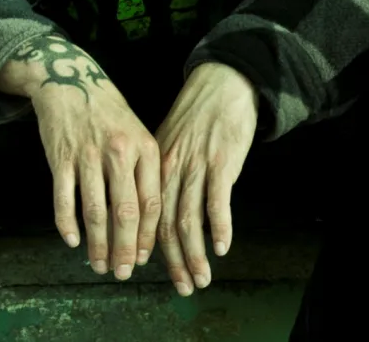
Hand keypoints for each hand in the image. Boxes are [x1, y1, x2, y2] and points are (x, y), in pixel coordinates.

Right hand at [0, 36, 161, 279]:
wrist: (72, 80)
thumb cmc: (111, 114)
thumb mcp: (139, 133)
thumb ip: (145, 171)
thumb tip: (149, 219)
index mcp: (146, 148)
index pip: (152, 201)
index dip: (148, 235)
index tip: (144, 258)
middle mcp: (120, 153)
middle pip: (125, 212)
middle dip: (124, 249)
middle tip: (122, 273)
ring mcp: (89, 156)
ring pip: (96, 212)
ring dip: (97, 244)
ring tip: (98, 264)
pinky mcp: (61, 159)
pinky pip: (64, 199)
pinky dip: (68, 224)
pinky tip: (73, 241)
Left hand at [154, 62, 259, 295]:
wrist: (223, 81)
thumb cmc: (199, 111)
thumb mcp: (170, 138)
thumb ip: (162, 168)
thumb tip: (156, 200)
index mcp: (154, 165)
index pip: (144, 214)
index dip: (146, 245)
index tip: (148, 269)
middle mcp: (170, 169)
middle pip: (165, 225)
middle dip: (172, 262)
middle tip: (182, 287)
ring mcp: (195, 166)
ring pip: (189, 220)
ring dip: (194, 254)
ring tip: (201, 278)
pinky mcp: (221, 162)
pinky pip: (217, 202)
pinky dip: (218, 228)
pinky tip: (220, 247)